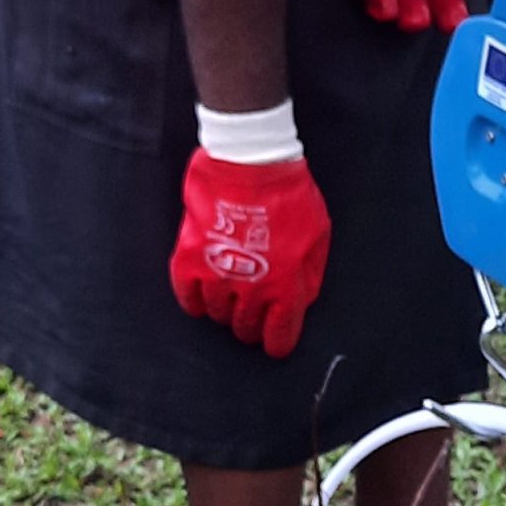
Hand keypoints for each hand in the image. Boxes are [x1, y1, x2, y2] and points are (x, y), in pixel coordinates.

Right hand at [169, 148, 330, 357]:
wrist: (250, 161)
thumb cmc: (290, 194)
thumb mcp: (318, 235)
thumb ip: (309, 275)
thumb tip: (300, 300)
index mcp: (285, 284)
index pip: (279, 334)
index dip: (277, 343)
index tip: (275, 344)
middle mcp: (250, 287)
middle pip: (245, 328)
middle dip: (251, 327)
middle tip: (253, 316)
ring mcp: (216, 274)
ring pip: (217, 314)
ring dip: (225, 310)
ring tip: (231, 296)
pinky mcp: (190, 258)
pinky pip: (187, 295)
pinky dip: (194, 301)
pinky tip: (202, 295)